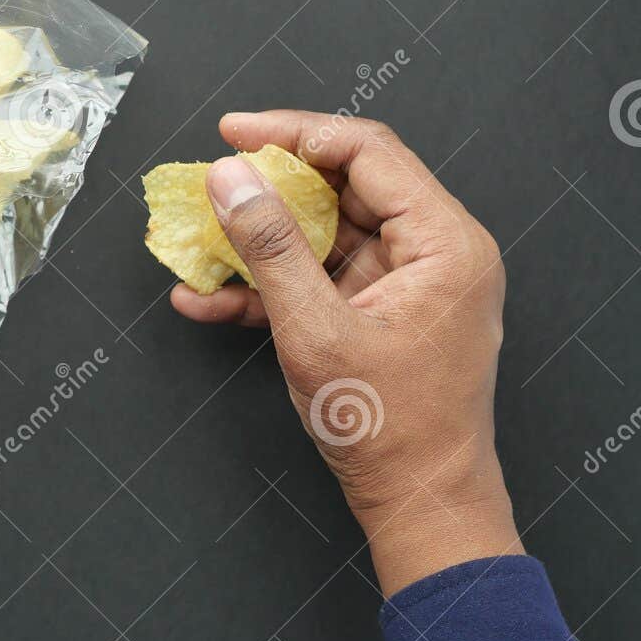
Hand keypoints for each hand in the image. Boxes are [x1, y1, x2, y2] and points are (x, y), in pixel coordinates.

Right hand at [171, 111, 521, 594]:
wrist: (421, 507)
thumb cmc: (389, 427)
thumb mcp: (315, 330)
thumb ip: (268, 247)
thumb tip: (229, 177)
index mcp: (444, 242)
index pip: (366, 152)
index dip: (294, 133)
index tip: (231, 132)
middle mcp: (434, 252)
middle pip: (343, 187)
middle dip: (268, 188)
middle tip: (209, 182)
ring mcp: (406, 284)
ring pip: (323, 235)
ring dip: (258, 242)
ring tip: (195, 244)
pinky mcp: (379, 314)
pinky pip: (319, 280)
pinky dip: (268, 287)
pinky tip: (208, 298)